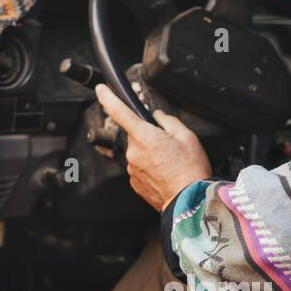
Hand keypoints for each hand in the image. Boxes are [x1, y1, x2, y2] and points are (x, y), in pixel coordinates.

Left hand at [94, 83, 211, 210]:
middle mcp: (134, 151)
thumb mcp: (187, 136)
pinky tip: (164, 173)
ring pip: (138, 152)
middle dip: (149, 137)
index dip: (107, 98)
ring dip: (150, 154)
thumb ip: (168, 121)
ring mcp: (132, 168)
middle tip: (168, 147)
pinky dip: (150, 168)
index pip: (120, 112)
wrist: (189, 200)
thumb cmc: (190, 169)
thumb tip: (157, 117)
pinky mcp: (134, 182)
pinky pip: (140, 168)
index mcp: (144, 136)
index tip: (101, 90)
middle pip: (136, 135)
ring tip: (169, 163)